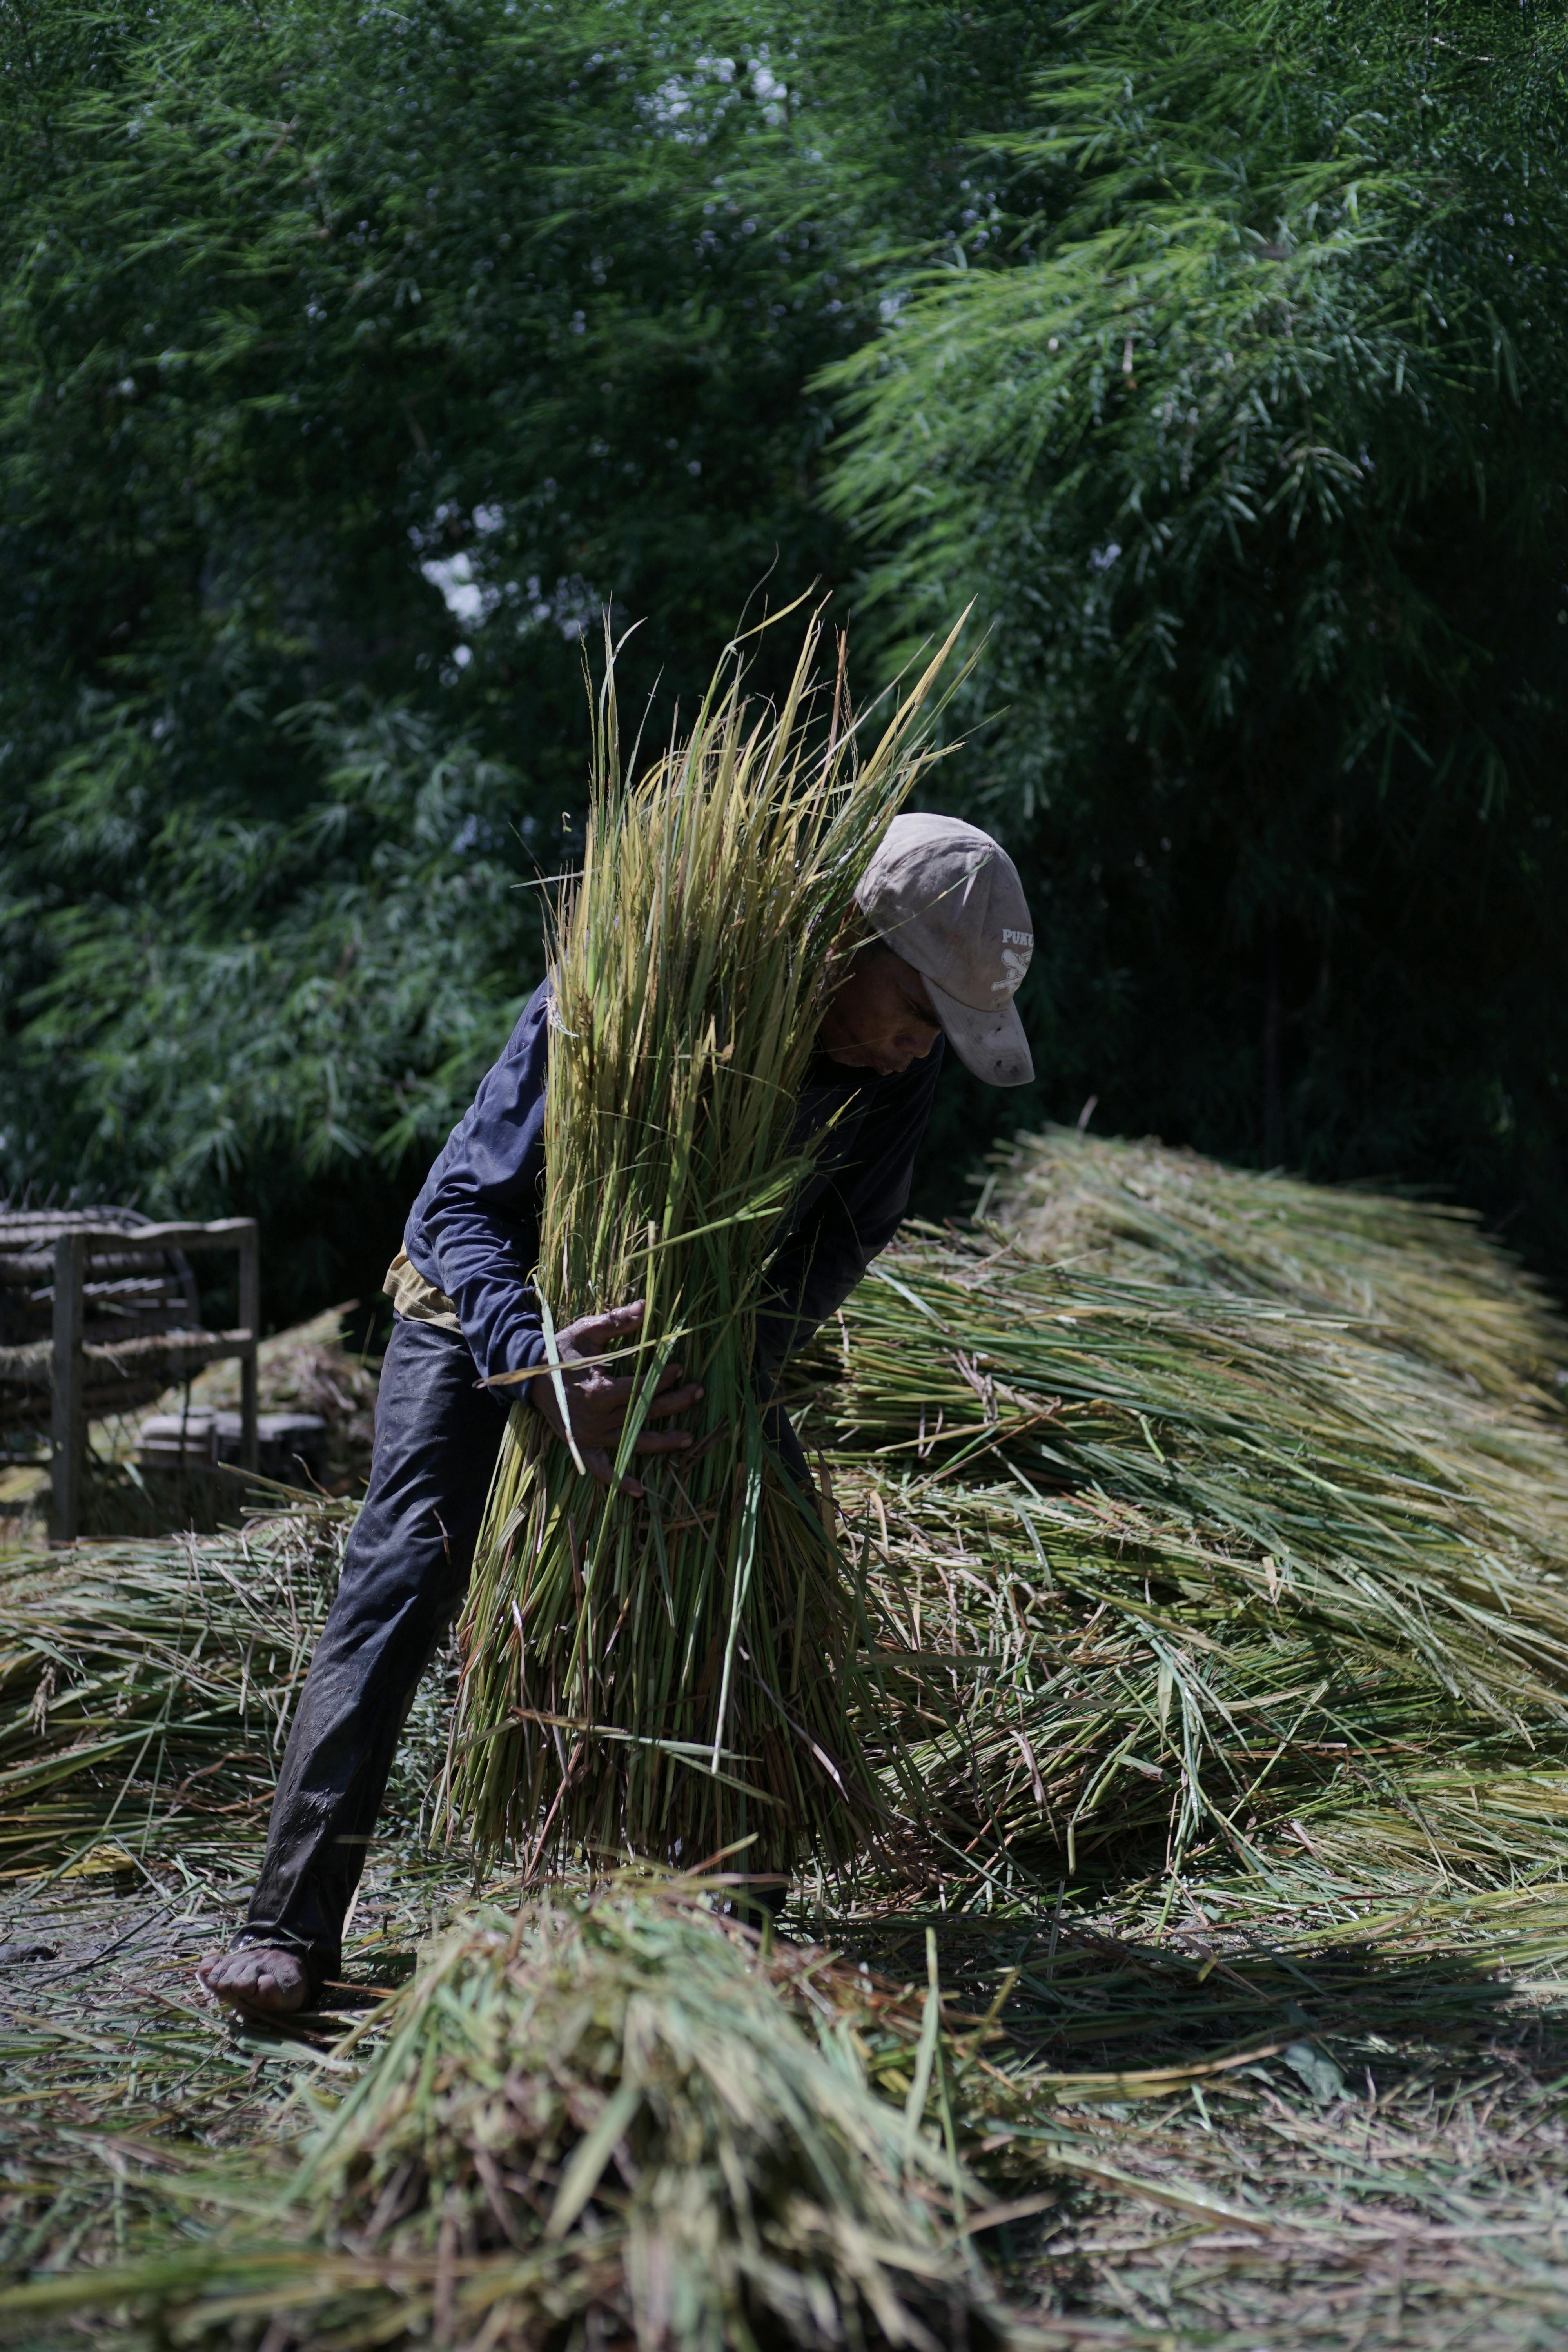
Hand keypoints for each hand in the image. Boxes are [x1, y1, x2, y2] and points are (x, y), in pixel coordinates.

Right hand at [529, 1299, 702, 1496]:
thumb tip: (646, 1305)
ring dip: (663, 1442)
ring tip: (689, 1438)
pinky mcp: (582, 1447)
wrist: (529, 1376)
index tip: (680, 1370)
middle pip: (644, 1414)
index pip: (641, 1388)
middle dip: (675, 1404)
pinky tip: (640, 1490)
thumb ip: (617, 1322)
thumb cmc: (560, 1352)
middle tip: (698, 1392)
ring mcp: (591, 1436)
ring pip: (633, 1442)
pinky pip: (603, 1469)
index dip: (664, 1380)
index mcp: (599, 1391)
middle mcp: (597, 1418)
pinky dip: (620, 1480)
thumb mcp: (586, 1332)